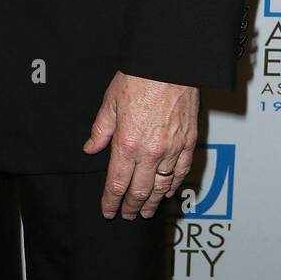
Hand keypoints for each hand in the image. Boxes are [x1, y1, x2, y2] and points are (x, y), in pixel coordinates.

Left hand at [83, 71, 197, 218]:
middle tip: (126, 215)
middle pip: (140, 191)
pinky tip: (169, 192)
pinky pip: (182, 172)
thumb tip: (91, 148)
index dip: (111, 201)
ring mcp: (172, 150)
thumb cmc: (139, 77)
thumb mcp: (110, 102)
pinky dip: (174, 186)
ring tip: (146, 211)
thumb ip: (100, 130)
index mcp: (127, 143)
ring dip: (153, 202)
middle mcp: (150, 152)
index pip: (117, 183)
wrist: (170, 64)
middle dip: (131, 206)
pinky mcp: (189, 143)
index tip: (107, 211)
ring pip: (162, 186)